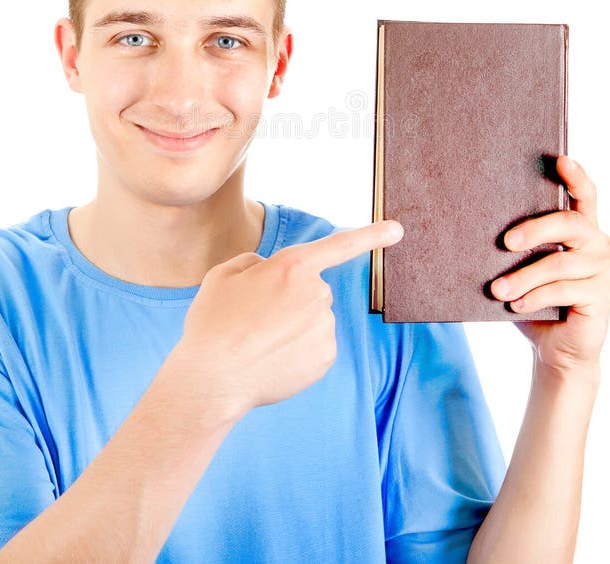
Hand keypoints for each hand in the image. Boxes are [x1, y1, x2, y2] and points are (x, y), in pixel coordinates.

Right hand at [180, 219, 403, 418]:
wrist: (212, 379)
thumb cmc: (212, 324)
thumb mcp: (223, 276)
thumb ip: (253, 264)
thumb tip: (270, 271)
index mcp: (291, 266)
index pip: (338, 246)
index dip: (371, 235)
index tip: (397, 229)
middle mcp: (316, 293)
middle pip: (312, 290)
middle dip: (291, 300)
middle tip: (256, 319)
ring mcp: (324, 327)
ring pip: (313, 319)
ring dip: (293, 326)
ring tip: (259, 342)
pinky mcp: (326, 356)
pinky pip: (316, 344)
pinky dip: (298, 350)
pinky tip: (273, 358)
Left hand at [490, 156, 609, 376]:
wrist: (555, 348)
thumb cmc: (535, 299)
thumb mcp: (525, 267)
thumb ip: (519, 245)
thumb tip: (478, 224)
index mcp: (583, 230)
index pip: (585, 196)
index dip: (576, 176)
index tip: (560, 160)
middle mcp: (600, 244)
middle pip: (569, 223)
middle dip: (534, 230)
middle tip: (504, 242)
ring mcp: (604, 270)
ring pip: (559, 263)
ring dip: (523, 277)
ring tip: (497, 289)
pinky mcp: (602, 297)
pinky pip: (563, 290)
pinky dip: (534, 297)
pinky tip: (515, 305)